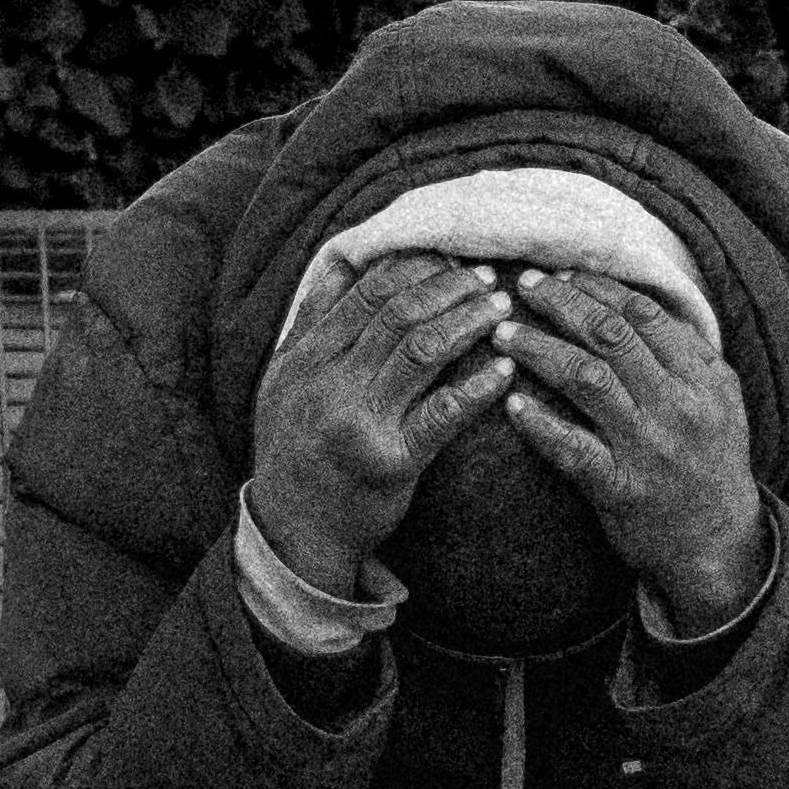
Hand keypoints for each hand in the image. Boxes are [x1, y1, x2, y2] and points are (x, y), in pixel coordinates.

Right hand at [249, 253, 515, 597]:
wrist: (290, 532)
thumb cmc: (292, 450)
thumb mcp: (283, 379)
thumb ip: (312, 321)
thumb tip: (344, 261)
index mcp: (306, 358)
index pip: (366, 292)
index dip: (414, 267)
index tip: (449, 257)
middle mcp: (330, 384)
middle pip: (399, 313)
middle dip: (450, 286)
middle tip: (488, 276)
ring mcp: (361, 422)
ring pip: (423, 351)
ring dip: (469, 322)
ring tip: (501, 309)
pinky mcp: (392, 462)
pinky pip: (443, 414)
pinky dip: (478, 387)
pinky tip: (505, 370)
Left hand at [495, 272, 769, 630]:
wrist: (720, 543)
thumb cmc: (712, 462)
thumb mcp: (721, 400)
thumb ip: (688, 352)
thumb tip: (636, 302)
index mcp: (704, 378)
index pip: (644, 314)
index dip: (597, 288)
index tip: (560, 274)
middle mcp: (678, 406)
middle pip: (610, 335)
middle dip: (561, 303)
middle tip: (522, 286)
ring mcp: (649, 447)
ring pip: (587, 379)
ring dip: (539, 349)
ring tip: (504, 334)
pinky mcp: (621, 489)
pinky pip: (574, 449)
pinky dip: (541, 424)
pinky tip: (512, 405)